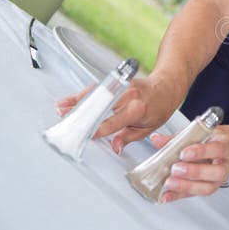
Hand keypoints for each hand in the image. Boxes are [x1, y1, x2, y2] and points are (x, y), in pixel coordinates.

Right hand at [55, 73, 181, 154]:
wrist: (167, 85)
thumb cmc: (160, 106)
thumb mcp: (149, 128)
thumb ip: (128, 137)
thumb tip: (115, 147)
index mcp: (136, 110)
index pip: (110, 123)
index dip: (96, 130)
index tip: (84, 136)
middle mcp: (127, 96)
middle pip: (99, 106)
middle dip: (81, 114)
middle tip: (65, 120)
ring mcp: (121, 86)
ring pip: (95, 95)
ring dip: (77, 101)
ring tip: (61, 108)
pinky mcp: (117, 81)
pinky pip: (97, 88)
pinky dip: (83, 93)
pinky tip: (71, 99)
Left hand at [156, 126, 228, 202]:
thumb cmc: (219, 140)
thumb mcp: (205, 132)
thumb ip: (181, 136)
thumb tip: (158, 139)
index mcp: (225, 145)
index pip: (216, 149)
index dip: (201, 152)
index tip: (184, 153)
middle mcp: (225, 163)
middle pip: (216, 172)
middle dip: (195, 172)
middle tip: (176, 169)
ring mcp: (219, 178)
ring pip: (208, 187)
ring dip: (187, 186)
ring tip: (170, 183)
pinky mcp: (211, 187)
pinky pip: (196, 194)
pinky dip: (180, 196)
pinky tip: (167, 196)